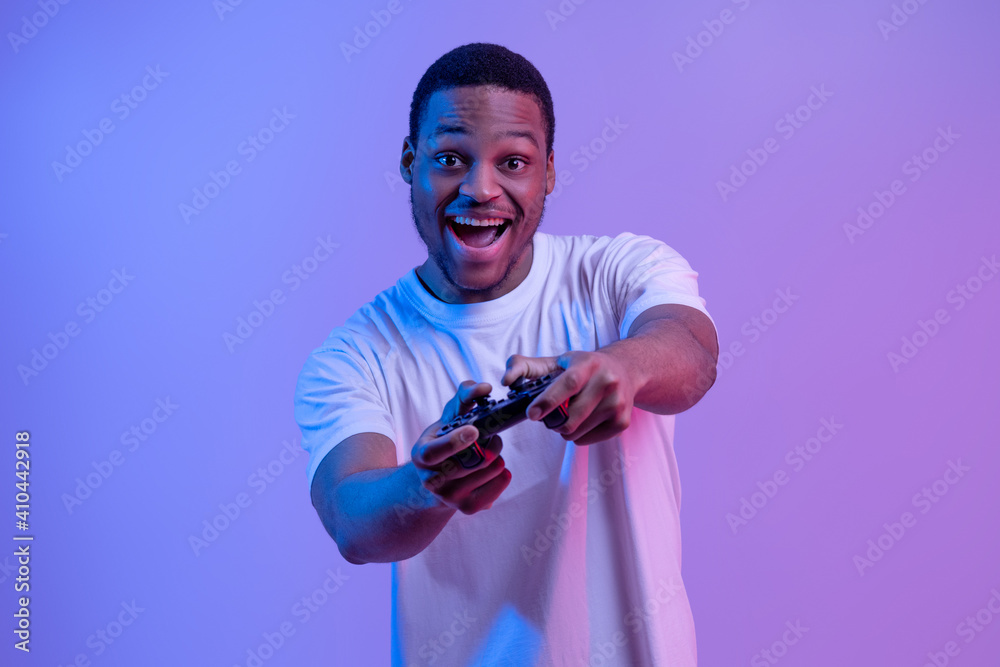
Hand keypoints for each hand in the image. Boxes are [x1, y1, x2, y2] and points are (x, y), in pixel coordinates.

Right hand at [410, 381, 511, 513]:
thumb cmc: (444, 440)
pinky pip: (493, 491)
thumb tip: (484, 387)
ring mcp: (448, 497)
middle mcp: (431, 480)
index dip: (454, 441)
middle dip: (490, 445)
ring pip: (485, 473)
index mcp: (421, 455)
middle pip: (469, 462)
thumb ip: (464, 396)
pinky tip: (499, 468)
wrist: (435, 480)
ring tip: (493, 451)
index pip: (435, 452)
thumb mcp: (448, 417)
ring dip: (497, 458)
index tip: (474, 430)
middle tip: (495, 437)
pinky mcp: (465, 508)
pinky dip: (502, 477)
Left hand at [501, 351, 635, 445]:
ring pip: (576, 432)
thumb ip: (525, 366)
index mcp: (589, 364)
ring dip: (563, 429)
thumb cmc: (584, 367)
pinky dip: (577, 435)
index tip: (532, 414)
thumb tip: (506, 380)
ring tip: (568, 414)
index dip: (548, 401)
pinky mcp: (622, 422)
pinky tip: (583, 419)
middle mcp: (607, 382)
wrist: (626, 370)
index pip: (568, 384)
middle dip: (552, 422)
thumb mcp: (557, 361)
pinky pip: (586, 440)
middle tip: (549, 415)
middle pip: (571, 417)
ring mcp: (618, 404)